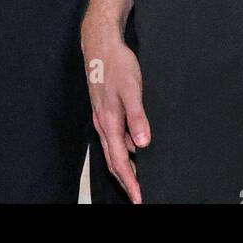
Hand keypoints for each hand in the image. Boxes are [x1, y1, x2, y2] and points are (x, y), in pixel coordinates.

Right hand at [81, 14, 149, 203]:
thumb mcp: (131, 89)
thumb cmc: (116, 64)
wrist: (100, 44)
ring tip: (139, 179)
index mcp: (109, 123)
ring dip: (125, 167)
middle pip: (114, 161)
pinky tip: (135, 148)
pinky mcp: (105, 109)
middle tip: (139, 196)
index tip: (140, 198)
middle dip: (126, 181)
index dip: (130, 182)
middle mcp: (103, 124)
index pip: (119, 161)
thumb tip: (142, 144)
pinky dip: (124, 150)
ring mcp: (102, 117)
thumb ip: (137, 116)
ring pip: (113, 150)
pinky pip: (114, 137)